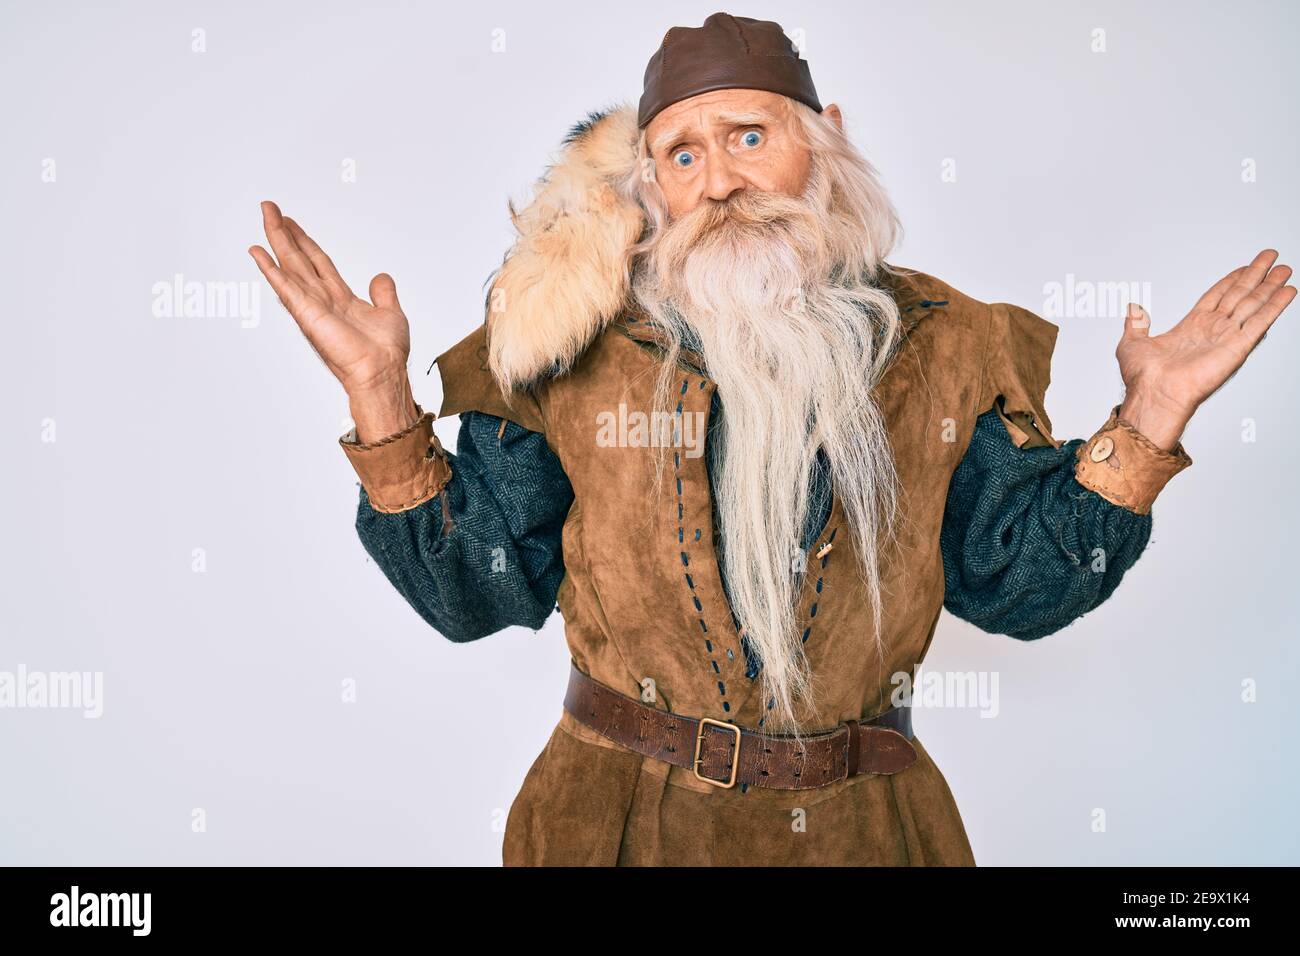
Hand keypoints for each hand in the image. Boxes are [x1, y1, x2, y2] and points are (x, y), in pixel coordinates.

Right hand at [248, 201, 418, 439]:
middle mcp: (322, 301)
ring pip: (291, 266)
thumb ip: (384, 293)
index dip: (305, 241)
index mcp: (340, 299)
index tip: (291, 222)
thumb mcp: (391, 313)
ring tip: (265, 216)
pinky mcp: (307, 314)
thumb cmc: (386, 353)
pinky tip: (257, 252)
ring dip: (276, 240)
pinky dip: (270, 270)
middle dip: (285, 233)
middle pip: (299, 259)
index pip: (318, 263)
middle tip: (269, 208)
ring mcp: (312, 306)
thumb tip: (381, 277)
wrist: (383, 372)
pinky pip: (285, 287)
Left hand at [1116, 249, 1294, 449]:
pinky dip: (1276, 305)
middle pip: (1240, 295)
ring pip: (1254, 304)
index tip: (1246, 267)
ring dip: (1270, 286)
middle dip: (1256, 276)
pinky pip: (1261, 321)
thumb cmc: (1143, 377)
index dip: (1232, 280)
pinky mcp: (1238, 347)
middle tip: (1271, 256)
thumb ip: (1136, 323)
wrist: (1154, 393)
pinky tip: (1288, 291)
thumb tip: (1132, 308)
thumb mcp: (1132, 342)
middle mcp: (1212, 330)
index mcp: (1191, 327)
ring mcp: (1227, 337)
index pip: (1217, 296)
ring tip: (1285, 268)